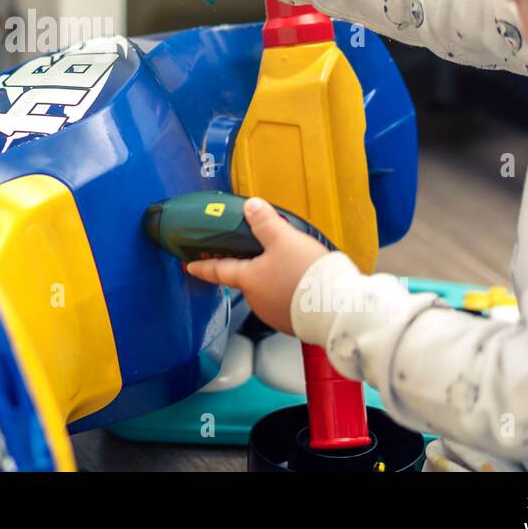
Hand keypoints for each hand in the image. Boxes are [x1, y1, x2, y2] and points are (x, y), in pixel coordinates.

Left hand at [185, 197, 329, 333]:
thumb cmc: (307, 274)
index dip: (203, 266)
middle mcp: (256, 299)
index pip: (218, 270)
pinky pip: (286, 303)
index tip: (190, 266)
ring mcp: (274, 313)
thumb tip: (251, 206)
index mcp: (248, 279)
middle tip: (262, 256)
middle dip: (252, 269)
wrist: (337, 308)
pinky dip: (290, 293)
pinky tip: (303, 285)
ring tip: (292, 268)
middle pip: (247, 280)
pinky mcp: (293, 322)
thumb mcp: (284, 239)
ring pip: (267, 292)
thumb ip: (265, 221)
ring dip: (273, 281)